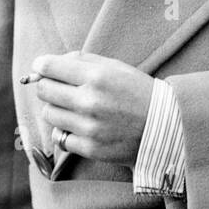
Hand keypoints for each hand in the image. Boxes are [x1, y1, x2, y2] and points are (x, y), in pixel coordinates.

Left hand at [31, 51, 154, 164]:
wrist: (166, 127)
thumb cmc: (139, 93)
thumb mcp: (116, 67)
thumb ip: (82, 61)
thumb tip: (46, 63)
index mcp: (97, 76)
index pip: (49, 66)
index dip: (42, 66)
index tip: (42, 68)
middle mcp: (90, 101)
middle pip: (44, 90)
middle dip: (49, 86)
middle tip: (62, 88)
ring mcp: (89, 127)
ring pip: (49, 114)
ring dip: (58, 110)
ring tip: (76, 109)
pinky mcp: (90, 148)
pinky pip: (60, 138)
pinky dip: (67, 133)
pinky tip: (82, 128)